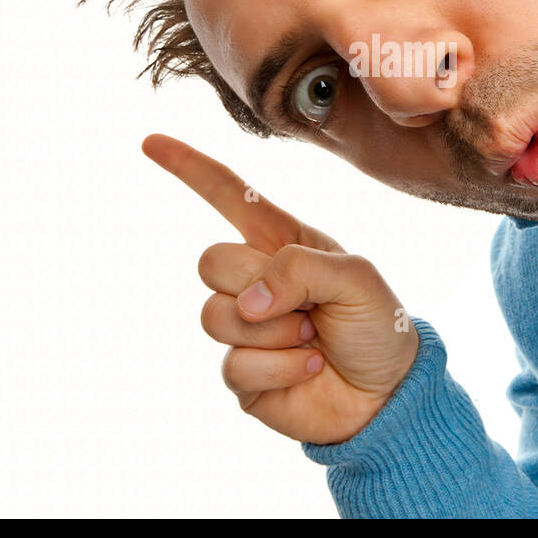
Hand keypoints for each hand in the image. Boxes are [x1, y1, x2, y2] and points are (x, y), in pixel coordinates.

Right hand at [142, 133, 419, 444]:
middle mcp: (256, 280)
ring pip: (215, 316)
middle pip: (211, 261)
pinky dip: (281, 369)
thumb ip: (301, 268)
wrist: (387, 395)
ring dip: (274, 331)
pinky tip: (309, 368)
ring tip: (311, 337)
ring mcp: (244, 328)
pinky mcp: (241, 374)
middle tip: (308, 307)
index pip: (231, 197)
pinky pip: (234, 365)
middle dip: (259, 284)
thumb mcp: (358, 278)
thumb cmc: (377, 326)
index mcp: (283, 242)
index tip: (150, 142)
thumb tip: (249, 302)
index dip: (190, 168)